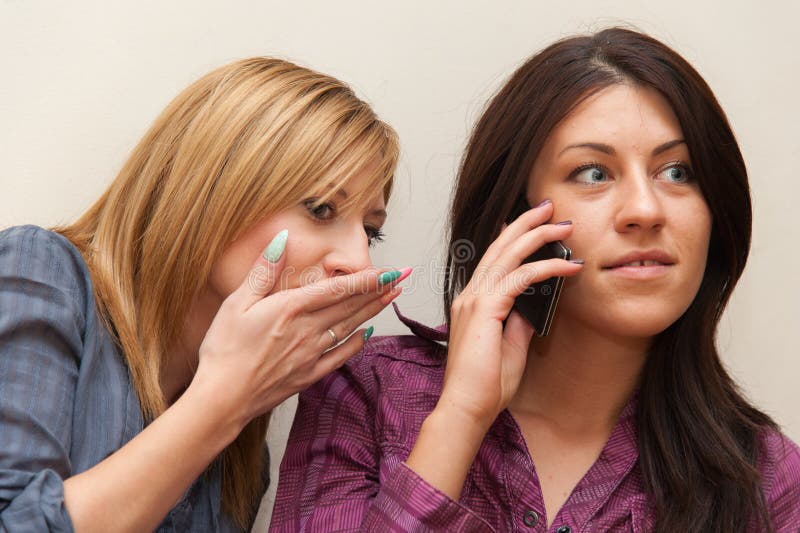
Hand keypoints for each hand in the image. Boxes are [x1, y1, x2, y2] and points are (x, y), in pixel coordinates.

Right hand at [191, 230, 404, 429]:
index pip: (339, 289)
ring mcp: (311, 354)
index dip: (368, 278)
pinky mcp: (309, 375)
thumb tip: (281, 239)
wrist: (221, 399)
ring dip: (374, 311)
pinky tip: (367, 334)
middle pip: (351, 306)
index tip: (392, 270)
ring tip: (393, 298)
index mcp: (291, 308)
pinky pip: (341, 356)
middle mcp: (308, 330)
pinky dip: (357, 343)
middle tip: (404, 277)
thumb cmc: (223, 349)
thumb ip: (262, 270)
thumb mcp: (236, 303)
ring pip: (351, 327)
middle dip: (380, 289)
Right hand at [438, 201, 582, 426]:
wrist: (467, 408)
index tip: (537, 225)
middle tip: (550, 208)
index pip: (495, 260)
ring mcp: (474, 299)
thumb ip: (520, 321)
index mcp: (473, 302)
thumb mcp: (511, 345)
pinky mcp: (485, 309)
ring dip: (539, 236)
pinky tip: (568, 265)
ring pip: (508, 254)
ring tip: (564, 225)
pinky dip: (546, 267)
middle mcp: (470, 294)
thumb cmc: (485, 385)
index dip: (515, 238)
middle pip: (499, 247)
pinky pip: (520, 278)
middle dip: (527, 224)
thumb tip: (535, 304)